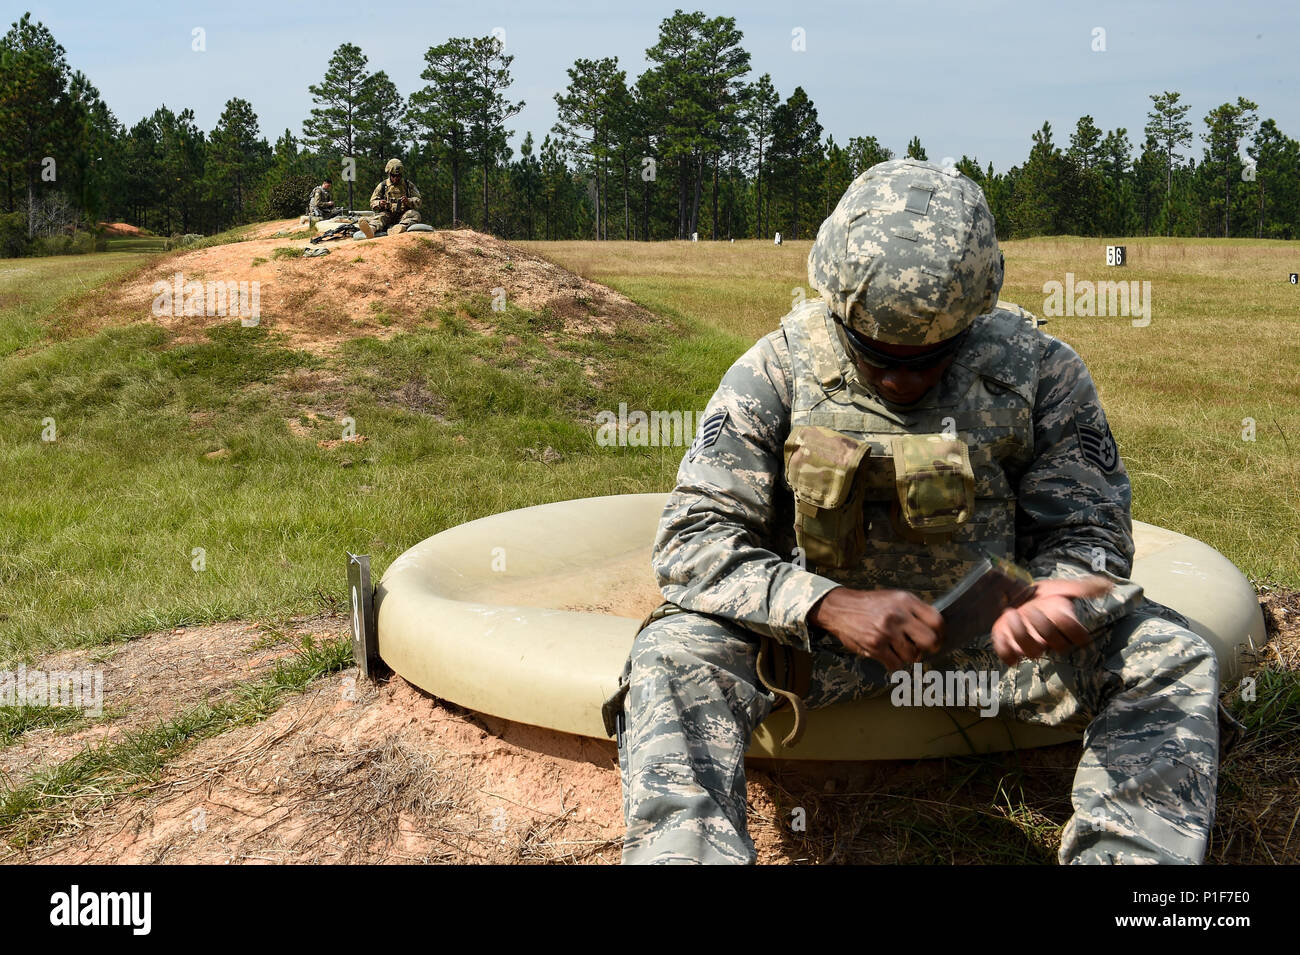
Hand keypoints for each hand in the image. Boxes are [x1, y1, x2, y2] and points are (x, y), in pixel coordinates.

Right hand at [810, 587, 944, 670]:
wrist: (839, 608)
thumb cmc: (869, 605)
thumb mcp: (894, 598)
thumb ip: (913, 610)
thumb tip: (934, 629)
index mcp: (905, 600)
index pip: (936, 621)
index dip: (940, 633)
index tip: (937, 638)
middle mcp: (898, 615)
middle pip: (930, 640)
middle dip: (928, 648)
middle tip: (922, 648)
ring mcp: (886, 631)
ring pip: (912, 656)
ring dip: (907, 657)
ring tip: (898, 649)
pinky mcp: (875, 645)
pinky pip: (896, 665)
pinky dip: (894, 664)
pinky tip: (888, 656)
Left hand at [990, 576, 1113, 664]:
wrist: (1016, 596)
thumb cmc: (1043, 595)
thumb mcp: (1062, 587)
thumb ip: (1084, 588)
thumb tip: (1108, 585)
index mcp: (1064, 626)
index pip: (1077, 637)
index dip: (1071, 628)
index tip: (1061, 610)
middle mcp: (1050, 640)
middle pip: (1056, 646)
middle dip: (1044, 628)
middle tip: (1031, 609)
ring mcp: (1031, 645)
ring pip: (1033, 653)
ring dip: (1022, 635)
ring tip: (1012, 614)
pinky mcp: (1011, 647)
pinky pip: (1009, 658)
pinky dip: (1004, 649)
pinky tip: (1001, 632)